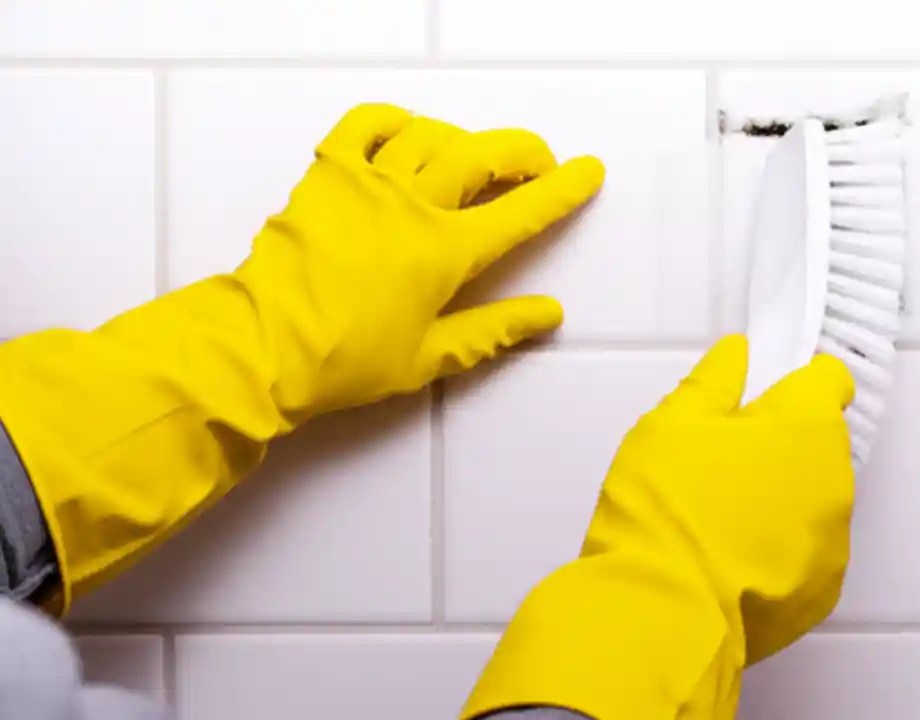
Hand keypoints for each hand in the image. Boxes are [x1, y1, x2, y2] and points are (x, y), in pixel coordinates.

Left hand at [228, 103, 604, 418]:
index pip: (520, 213)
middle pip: (482, 156)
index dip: (562, 191)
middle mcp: (414, 205)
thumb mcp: (430, 356)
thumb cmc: (347, 361)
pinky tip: (406, 132)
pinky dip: (394, 120)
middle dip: (522, 151)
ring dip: (462, 139)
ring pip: (430, 135)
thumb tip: (548, 314)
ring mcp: (368, 181)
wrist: (264, 345)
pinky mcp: (327, 173)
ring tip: (471, 157)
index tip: (587, 172)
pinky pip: (365, 125)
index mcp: (446, 252)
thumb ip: (494, 330)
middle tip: (538, 161)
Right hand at [463, 335, 854, 719]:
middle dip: (780, 445)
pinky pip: (805, 555)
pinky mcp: (822, 592)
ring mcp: (834, 542)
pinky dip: (777, 552)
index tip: (759, 398)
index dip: (795, 382)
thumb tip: (738, 354)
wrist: (662, 612)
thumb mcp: (670, 424)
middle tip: (718, 463)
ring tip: (718, 520)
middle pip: (818, 444)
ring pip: (813, 501)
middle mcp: (836, 480)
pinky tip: (729, 562)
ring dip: (781, 500)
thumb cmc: (665, 507)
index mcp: (807, 426)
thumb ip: (713, 381)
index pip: (828, 380)